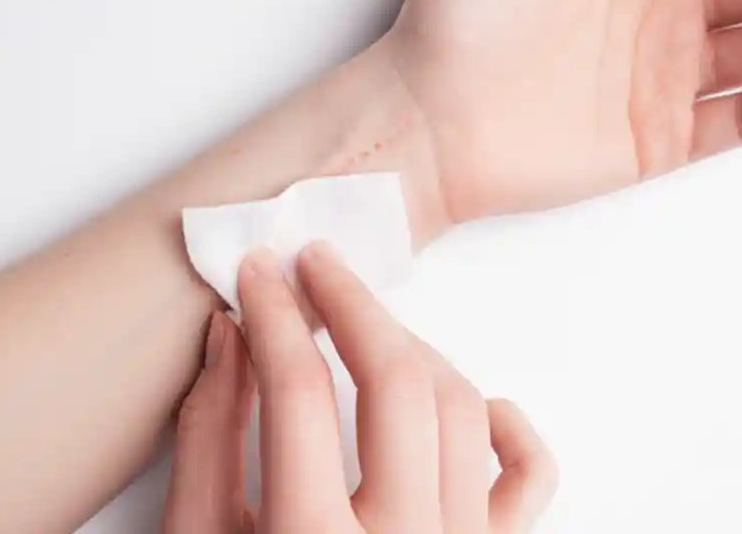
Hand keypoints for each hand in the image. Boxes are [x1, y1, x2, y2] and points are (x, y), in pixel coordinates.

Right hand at [162, 244, 556, 532]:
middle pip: (396, 383)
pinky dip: (506, 425)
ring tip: (365, 327)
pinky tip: (465, 401)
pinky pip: (530, 477)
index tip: (257, 274)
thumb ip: (210, 439)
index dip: (273, 314)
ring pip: (462, 409)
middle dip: (351, 305)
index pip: (296, 390)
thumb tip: (231, 333)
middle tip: (314, 263)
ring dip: (413, 348)